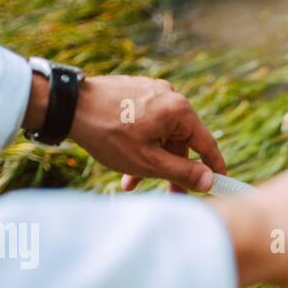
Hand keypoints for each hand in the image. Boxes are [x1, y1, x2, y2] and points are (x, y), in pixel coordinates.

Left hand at [51, 74, 225, 191]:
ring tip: (132, 183)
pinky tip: (126, 162)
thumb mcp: (149, 162)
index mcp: (179, 110)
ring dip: (151, 160)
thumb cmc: (108, 134)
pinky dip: (141, 144)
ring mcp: (150, 91)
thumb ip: (183, 173)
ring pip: (161, 135)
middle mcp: (169, 96)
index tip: (219, 184)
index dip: (214, 167)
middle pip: (181, 141)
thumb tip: (210, 182)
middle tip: (169, 195)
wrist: (68, 106)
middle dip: (171, 170)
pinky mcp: (134, 92)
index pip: (206, 144)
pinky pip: (147, 124)